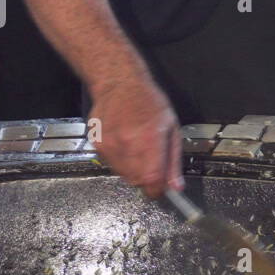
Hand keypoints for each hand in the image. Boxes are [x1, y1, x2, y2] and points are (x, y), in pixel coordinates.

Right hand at [89, 74, 183, 198]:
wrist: (119, 84)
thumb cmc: (150, 103)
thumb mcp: (171, 129)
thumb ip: (173, 161)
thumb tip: (176, 187)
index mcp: (149, 141)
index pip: (151, 181)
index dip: (157, 190)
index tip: (162, 189)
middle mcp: (127, 145)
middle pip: (137, 181)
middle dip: (147, 179)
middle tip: (152, 161)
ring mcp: (109, 146)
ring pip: (124, 175)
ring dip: (134, 170)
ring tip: (138, 147)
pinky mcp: (98, 145)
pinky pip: (112, 165)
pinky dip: (121, 161)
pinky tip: (125, 143)